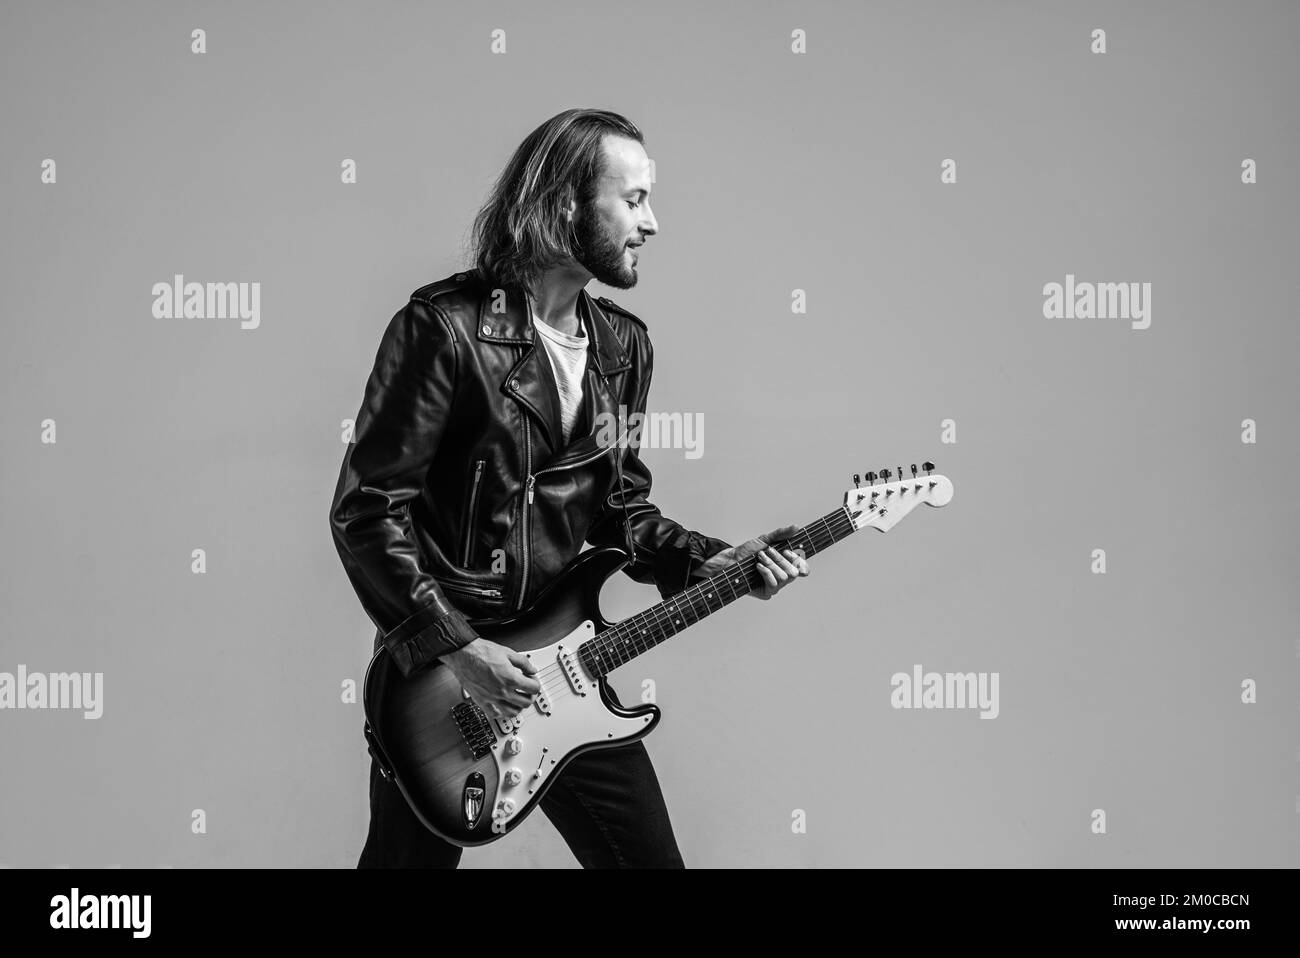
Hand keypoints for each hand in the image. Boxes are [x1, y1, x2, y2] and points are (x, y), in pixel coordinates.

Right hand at [440, 638, 540, 718]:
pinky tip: (502, 706)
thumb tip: (532, 669)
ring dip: (518, 707)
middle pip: (526, 703)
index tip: (532, 680)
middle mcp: (502, 691)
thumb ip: (523, 662)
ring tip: (518, 699)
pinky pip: (494, 714)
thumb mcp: (508, 653)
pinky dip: (501, 713)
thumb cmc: (481, 652)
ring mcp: (491, 698)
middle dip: (530, 696)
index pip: (533, 689)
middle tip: (527, 690)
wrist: (464, 654)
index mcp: (511, 679)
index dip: (535, 683)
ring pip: (512, 713)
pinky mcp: (481, 701)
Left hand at [695, 524, 809, 599]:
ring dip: (771, 564)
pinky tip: (758, 566)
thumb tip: (796, 527)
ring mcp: (775, 586)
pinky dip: (766, 572)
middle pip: (794, 572)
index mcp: (786, 565)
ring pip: (784, 577)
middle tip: (767, 552)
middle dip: (780, 559)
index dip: (801, 562)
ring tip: (760, 558)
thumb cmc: (747, 552)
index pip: (804, 569)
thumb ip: (781, 534)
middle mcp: (783, 577)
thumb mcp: (765, 540)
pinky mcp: (767, 593)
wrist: (731, 560)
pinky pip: (774, 584)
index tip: (788, 551)